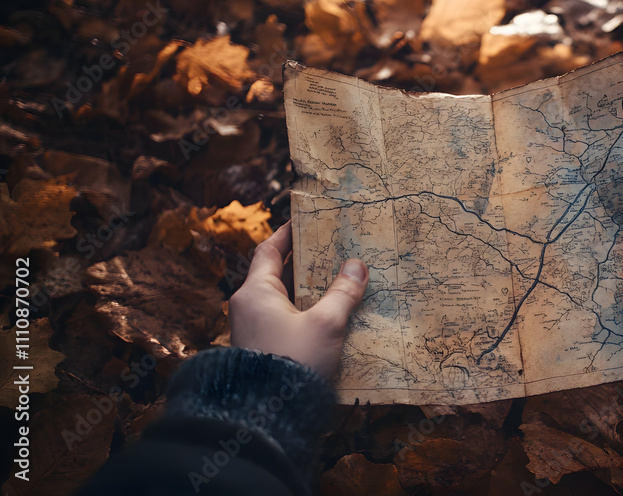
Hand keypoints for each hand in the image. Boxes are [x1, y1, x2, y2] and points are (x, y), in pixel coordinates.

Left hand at [229, 223, 368, 377]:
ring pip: (284, 299)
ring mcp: (254, 331)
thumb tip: (356, 265)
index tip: (306, 220)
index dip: (288, 234)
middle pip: (278, 274)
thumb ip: (342, 292)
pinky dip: (306, 311)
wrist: (267, 418)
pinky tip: (331, 315)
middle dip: (306, 262)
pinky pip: (286, 320)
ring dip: (309, 289)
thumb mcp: (325, 324)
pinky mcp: (264, 351)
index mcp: (255, 292)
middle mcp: (249, 308)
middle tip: (333, 249)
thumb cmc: (293, 362)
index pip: (269, 250)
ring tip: (339, 280)